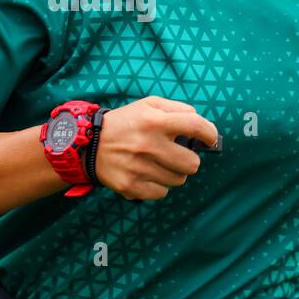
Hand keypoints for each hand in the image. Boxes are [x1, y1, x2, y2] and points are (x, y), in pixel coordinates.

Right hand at [94, 95, 218, 200]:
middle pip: (192, 164)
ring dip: (173, 173)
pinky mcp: (131, 186)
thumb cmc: (125, 123)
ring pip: (178, 180)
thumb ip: (177, 109)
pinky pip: (162, 193)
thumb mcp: (148, 105)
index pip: (196, 127)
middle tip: (177, 155)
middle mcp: (148, 145)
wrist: (87, 143)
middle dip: (188, 159)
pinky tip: (147, 174)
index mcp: (154, 121)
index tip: (210, 139)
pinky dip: (158, 186)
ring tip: (158, 164)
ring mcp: (139, 168)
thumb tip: (201, 124)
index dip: (210, 134)